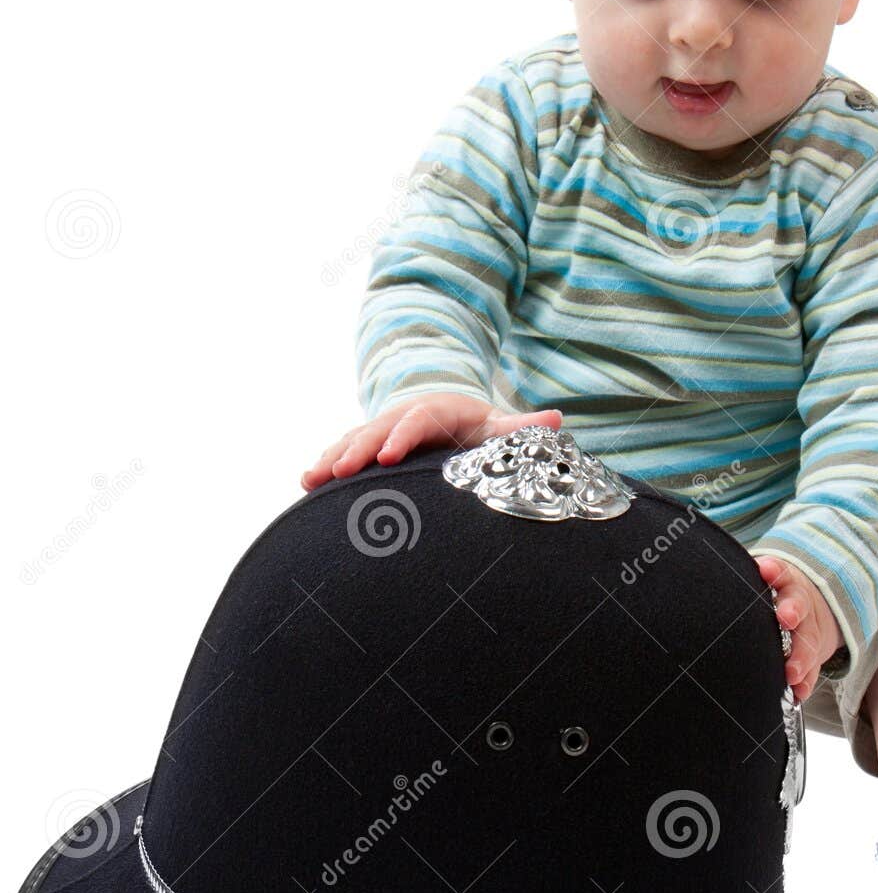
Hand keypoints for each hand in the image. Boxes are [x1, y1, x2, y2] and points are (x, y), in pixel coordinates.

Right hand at [300, 395, 564, 489]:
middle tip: (341, 472)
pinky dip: (326, 463)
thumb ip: (522, 427)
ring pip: (354, 439)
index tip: (389, 457)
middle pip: (378, 429)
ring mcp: (383, 429)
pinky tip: (306, 482)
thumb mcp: (501, 426)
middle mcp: (404, 416)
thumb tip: (556, 419)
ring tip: (311, 478)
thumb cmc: (480, 429)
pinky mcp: (370, 445)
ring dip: (333, 457)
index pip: (418, 420)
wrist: (452, 416)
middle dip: (358, 450)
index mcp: (437, 410)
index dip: (403, 437)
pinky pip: (344, 450)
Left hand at [753, 555, 843, 702]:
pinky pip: (813, 668)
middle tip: (785, 618)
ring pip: (808, 639)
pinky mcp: (813, 653)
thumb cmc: (768, 597)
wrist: (804, 609)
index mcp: (783, 581)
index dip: (774, 570)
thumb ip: (739, 583)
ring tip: (792, 672)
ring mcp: (809, 628)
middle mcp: (798, 602)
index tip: (766, 570)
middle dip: (792, 611)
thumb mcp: (759, 583)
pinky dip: (806, 681)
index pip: (780, 571)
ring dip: (800, 656)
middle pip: (798, 604)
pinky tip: (799, 691)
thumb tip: (704, 580)